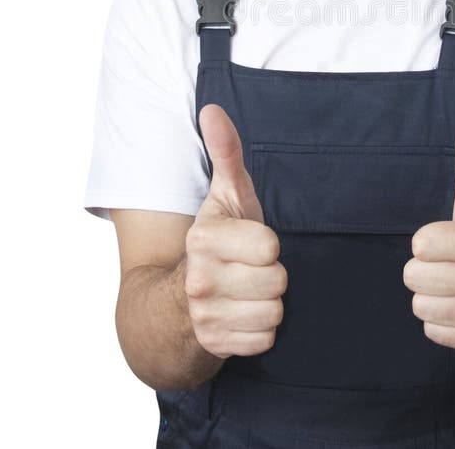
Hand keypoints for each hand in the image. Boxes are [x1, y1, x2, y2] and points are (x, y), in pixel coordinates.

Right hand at [185, 104, 286, 358]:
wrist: (177, 302)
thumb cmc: (218, 240)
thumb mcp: (226, 195)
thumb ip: (225, 152)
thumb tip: (212, 108)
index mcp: (203, 238)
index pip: (270, 247)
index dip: (268, 245)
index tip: (249, 243)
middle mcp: (198, 280)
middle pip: (276, 282)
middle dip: (271, 276)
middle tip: (249, 269)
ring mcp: (203, 317)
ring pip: (273, 313)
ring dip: (267, 304)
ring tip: (246, 291)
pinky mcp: (214, 346)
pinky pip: (265, 340)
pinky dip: (259, 331)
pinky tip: (241, 316)